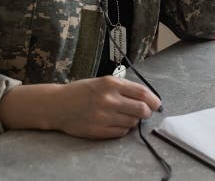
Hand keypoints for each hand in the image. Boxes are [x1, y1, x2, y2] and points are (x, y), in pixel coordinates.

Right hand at [0, 77, 161, 138]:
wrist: (57, 105)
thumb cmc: (82, 91)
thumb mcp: (102, 81)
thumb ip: (123, 88)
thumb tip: (147, 97)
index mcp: (110, 84)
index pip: (142, 93)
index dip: (154, 100)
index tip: (156, 104)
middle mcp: (108, 100)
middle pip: (141, 110)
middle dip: (147, 112)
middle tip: (145, 112)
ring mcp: (103, 117)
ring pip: (132, 123)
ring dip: (133, 121)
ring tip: (124, 116)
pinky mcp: (98, 131)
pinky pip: (121, 133)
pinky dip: (123, 129)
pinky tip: (116, 123)